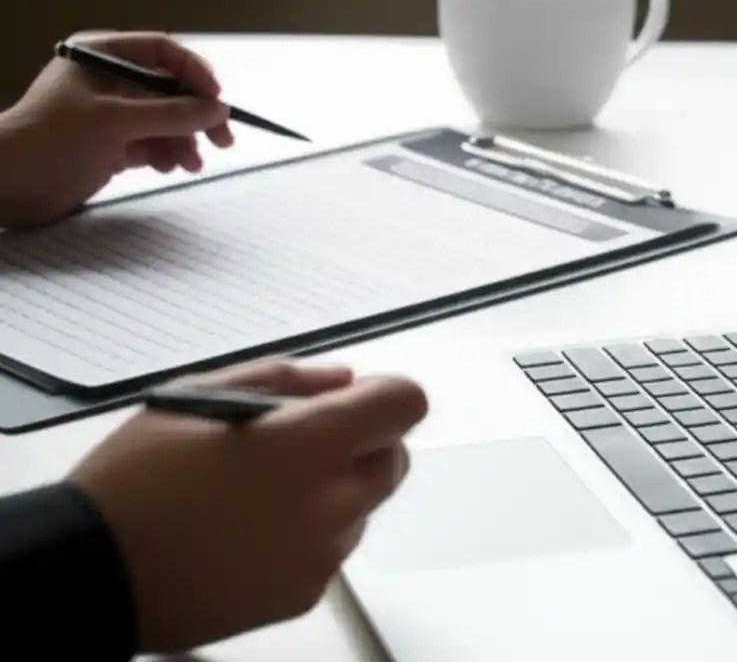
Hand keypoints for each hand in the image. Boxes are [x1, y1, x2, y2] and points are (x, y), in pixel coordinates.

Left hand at [0, 31, 233, 227]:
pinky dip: (166, 154)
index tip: (217, 100)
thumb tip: (218, 110)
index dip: (194, 73)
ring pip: (165, 121)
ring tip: (191, 164)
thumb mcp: (116, 120)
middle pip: (169, 90)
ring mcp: (110, 114)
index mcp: (100, 56)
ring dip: (184, 141)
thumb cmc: (49, 139)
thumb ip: (172, 114)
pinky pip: (152, 143)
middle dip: (196, 115)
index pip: (162, 52)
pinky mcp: (110, 145)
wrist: (10, 183)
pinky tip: (170, 168)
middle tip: (223, 140)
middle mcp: (107, 81)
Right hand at [68, 360, 427, 652]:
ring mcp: (322, 556)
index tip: (351, 401)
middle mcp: (332, 503)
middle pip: (392, 460)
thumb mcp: (199, 396)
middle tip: (298, 445)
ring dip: (331, 495)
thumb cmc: (138, 479)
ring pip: (361, 509)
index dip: (384, 396)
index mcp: (312, 444)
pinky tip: (245, 533)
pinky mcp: (303, 595)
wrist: (91, 574)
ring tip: (254, 495)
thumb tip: (342, 380)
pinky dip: (304, 539)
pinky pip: (328, 554)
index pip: (406, 404)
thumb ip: (287, 379)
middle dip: (361, 446)